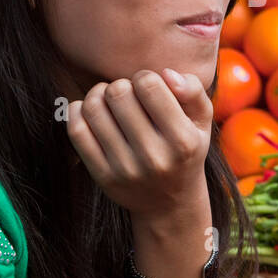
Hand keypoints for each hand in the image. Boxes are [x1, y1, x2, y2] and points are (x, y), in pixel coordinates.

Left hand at [66, 69, 212, 215]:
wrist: (169, 204)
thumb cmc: (185, 150)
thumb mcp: (201, 122)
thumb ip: (192, 91)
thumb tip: (166, 73)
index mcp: (182, 141)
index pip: (148, 85)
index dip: (144, 76)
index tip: (147, 87)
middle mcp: (154, 157)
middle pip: (118, 93)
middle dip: (120, 85)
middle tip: (127, 94)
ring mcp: (125, 169)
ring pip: (93, 108)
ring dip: (98, 95)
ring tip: (109, 100)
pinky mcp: (102, 176)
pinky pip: (76, 130)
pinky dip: (77, 111)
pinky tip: (90, 111)